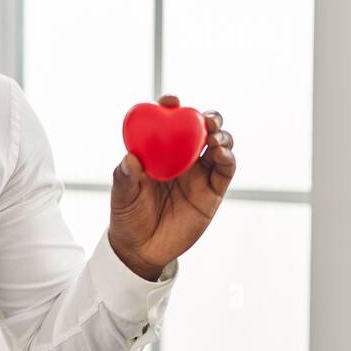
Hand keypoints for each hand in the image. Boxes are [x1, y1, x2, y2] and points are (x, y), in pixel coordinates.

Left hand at [108, 95, 235, 279]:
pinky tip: (221, 152)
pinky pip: (225, 171)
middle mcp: (182, 158)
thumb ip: (125, 177)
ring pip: (218, 145)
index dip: (172, 106)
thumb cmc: (127, 217)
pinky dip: (228, 157)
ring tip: (213, 137)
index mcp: (159, 152)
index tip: (171, 101)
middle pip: (200, 129)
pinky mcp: (212, 191)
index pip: (168, 122)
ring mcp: (199, 173)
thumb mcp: (122, 196)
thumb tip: (130, 159)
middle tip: (205, 118)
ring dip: (221, 135)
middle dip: (207, 117)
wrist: (142, 249)